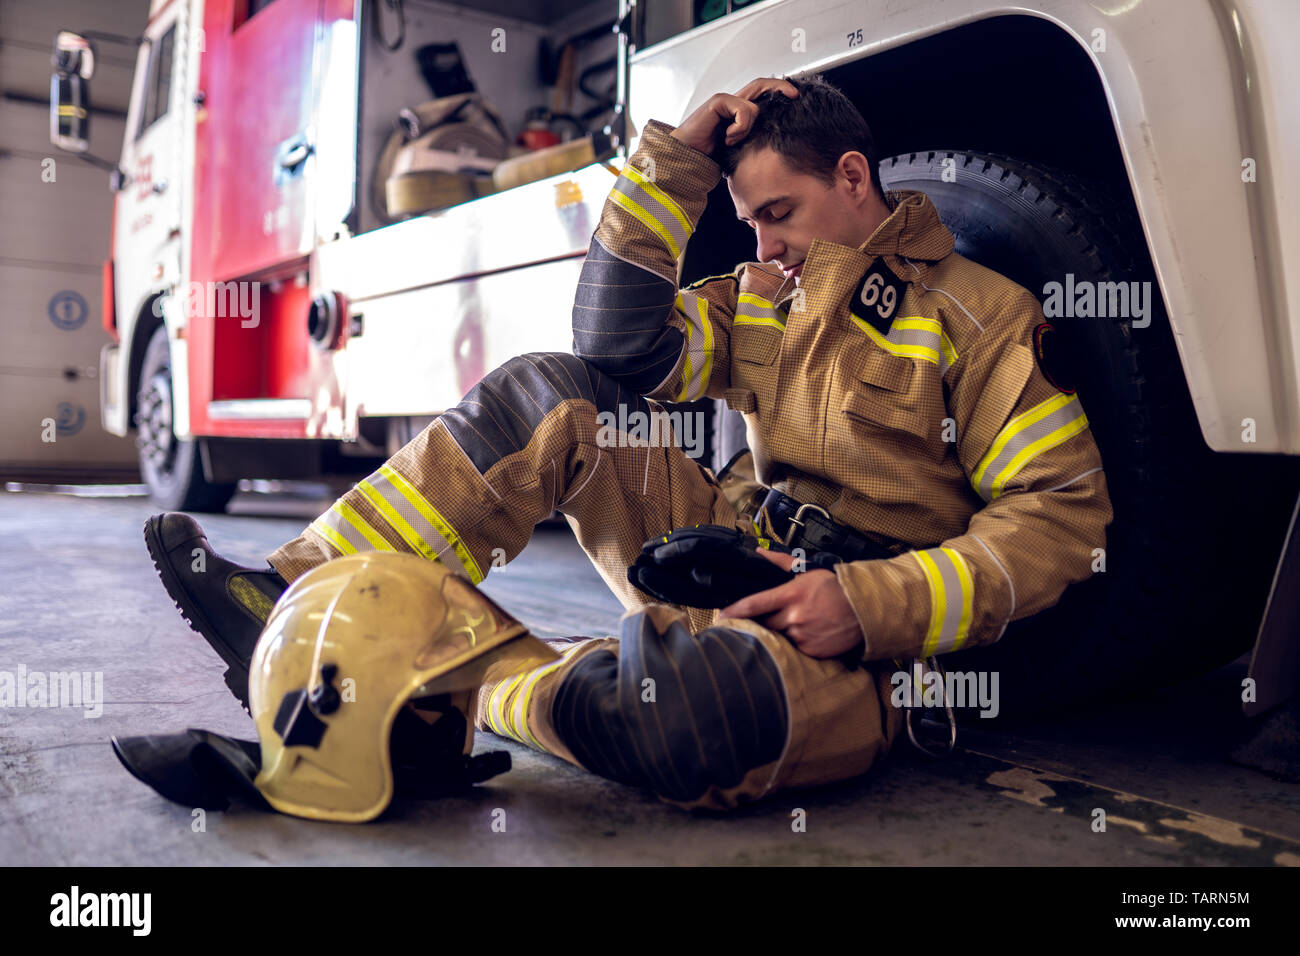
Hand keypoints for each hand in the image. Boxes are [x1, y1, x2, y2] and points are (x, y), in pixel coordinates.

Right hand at [669, 76, 798, 155]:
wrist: (686, 157)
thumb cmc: (709, 155)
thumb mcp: (739, 148)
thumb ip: (753, 137)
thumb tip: (776, 134)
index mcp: (737, 113)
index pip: (761, 94)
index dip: (778, 91)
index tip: (796, 97)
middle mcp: (733, 104)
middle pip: (760, 85)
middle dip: (779, 86)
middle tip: (794, 94)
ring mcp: (725, 101)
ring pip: (753, 106)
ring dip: (747, 128)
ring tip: (732, 140)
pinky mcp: (719, 102)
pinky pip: (743, 111)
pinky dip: (739, 127)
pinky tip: (727, 137)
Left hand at [718, 549, 864, 658]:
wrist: (864, 609)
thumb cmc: (834, 587)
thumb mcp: (808, 571)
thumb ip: (781, 563)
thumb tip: (759, 552)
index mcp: (791, 595)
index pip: (754, 604)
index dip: (734, 611)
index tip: (720, 615)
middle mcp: (795, 617)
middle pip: (763, 624)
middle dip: (758, 623)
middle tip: (758, 620)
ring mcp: (803, 636)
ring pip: (779, 637)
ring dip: (779, 633)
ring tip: (791, 625)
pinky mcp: (812, 652)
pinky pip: (795, 650)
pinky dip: (795, 643)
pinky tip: (805, 634)